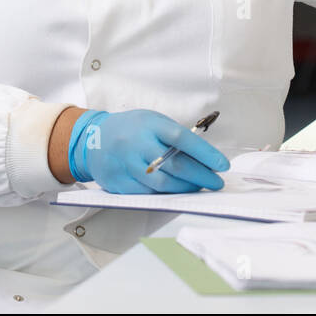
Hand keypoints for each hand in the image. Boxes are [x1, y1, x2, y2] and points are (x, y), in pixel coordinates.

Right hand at [67, 109, 229, 193]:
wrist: (92, 139)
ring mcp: (126, 165)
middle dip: (201, 176)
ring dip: (186, 188)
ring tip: (199, 186)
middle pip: (175, 165)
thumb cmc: (130, 129)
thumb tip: (205, 158)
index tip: (222, 165)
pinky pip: (149, 194)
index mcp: (149, 124)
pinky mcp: (119, 183)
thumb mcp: (152, 122)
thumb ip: (174, 138)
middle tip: (216, 182)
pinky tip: (178, 191)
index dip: (205, 154)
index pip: (182, 140)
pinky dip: (167, 194)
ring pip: (163, 184)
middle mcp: (136, 144)